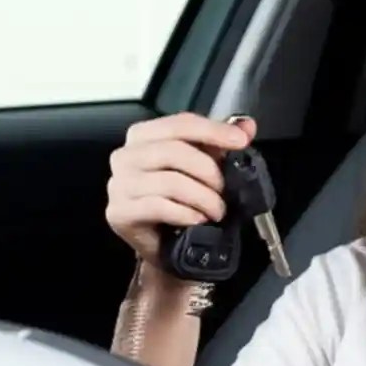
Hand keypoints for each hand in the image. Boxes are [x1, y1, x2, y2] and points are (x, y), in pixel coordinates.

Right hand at [105, 112, 255, 269]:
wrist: (164, 241)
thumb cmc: (182, 197)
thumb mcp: (204, 164)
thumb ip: (222, 142)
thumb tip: (246, 125)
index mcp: (144, 135)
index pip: (180, 123)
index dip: (213, 130)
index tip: (241, 141)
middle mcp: (125, 156)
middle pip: (174, 151)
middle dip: (209, 171)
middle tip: (225, 188)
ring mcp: (118, 184)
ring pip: (169, 181)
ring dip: (203, 197)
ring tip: (216, 209)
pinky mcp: (119, 212)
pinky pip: (158, 206)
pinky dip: (185, 213)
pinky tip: (198, 218)